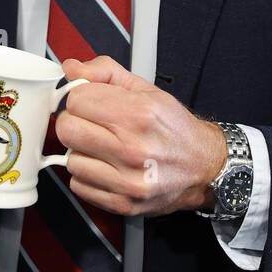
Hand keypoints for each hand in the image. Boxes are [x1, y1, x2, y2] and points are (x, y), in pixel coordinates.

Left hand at [56, 56, 226, 217]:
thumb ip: (105, 72)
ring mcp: (127, 180)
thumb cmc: (175, 129)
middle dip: (75, 122)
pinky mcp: (122, 203)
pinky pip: (79, 185)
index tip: (90, 102)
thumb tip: (71, 68)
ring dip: (81, 151)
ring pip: (70, 159)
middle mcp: (133, 148)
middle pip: (67, 129)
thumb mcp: (147, 90)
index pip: (76, 99)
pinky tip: (106, 167)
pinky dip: (87, 175)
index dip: (80, 97)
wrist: (204, 167)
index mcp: (139, 114)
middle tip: (91, 123)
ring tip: (103, 147)